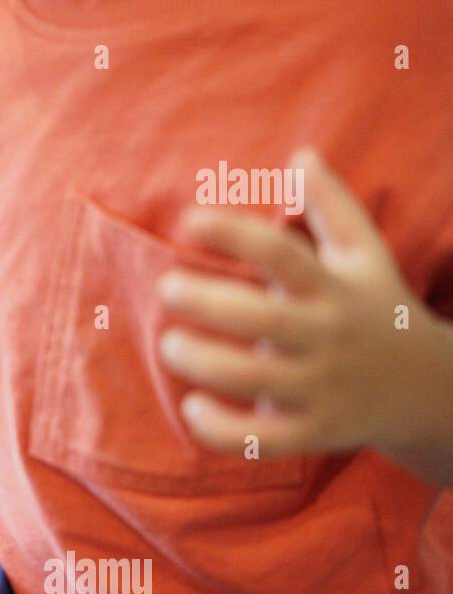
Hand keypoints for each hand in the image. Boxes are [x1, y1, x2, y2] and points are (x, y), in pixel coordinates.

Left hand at [157, 149, 452, 481]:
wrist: (431, 391)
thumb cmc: (375, 311)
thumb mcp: (366, 257)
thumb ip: (333, 207)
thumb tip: (302, 154)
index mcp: (334, 289)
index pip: (284, 254)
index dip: (235, 233)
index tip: (189, 219)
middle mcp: (328, 337)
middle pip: (264, 319)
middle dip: (208, 302)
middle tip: (166, 286)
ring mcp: (322, 388)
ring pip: (256, 380)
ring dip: (204, 363)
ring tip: (170, 343)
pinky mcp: (314, 432)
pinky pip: (263, 439)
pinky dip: (222, 430)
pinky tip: (193, 408)